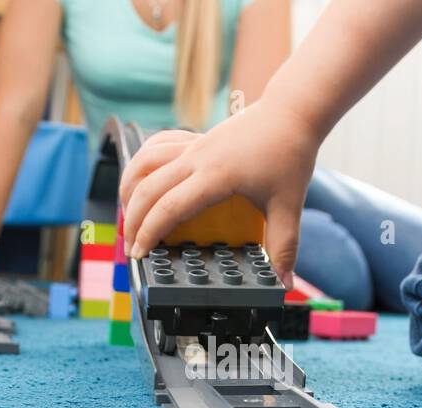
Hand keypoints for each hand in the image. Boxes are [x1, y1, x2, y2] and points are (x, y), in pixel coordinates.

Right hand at [119, 100, 318, 283]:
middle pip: (148, 189)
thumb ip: (284, 246)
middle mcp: (197, 158)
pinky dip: (142, 165)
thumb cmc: (291, 155)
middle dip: (133, 221)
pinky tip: (141, 182)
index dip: (150, 233)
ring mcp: (193, 146)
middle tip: (131, 248)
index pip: (170, 207)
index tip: (140, 254)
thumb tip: (283, 282)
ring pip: (145, 164)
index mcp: (216, 176)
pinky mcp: (194, 140)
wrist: (292, 112)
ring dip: (129, 190)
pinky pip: (156, 148)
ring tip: (128, 216)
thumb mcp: (289, 205)